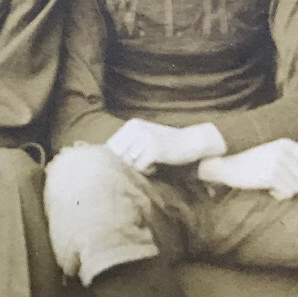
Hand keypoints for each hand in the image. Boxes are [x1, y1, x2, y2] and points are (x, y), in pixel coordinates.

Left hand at [106, 119, 224, 172]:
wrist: (191, 142)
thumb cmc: (166, 143)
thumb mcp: (145, 137)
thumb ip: (128, 144)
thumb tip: (106, 157)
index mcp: (133, 125)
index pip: (111, 145)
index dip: (116, 158)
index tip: (130, 162)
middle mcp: (137, 129)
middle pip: (117, 154)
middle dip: (125, 164)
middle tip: (140, 165)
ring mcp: (146, 138)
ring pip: (127, 162)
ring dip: (136, 168)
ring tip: (148, 165)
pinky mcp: (154, 149)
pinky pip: (139, 167)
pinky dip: (146, 171)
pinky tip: (154, 167)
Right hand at [198, 139, 297, 199]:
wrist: (228, 167)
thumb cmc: (251, 162)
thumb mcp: (271, 152)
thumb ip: (292, 156)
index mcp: (285, 143)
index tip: (289, 172)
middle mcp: (284, 152)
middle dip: (293, 183)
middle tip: (279, 182)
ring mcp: (278, 164)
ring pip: (297, 187)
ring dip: (286, 190)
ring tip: (273, 185)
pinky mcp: (272, 177)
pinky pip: (287, 193)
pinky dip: (279, 195)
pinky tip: (269, 190)